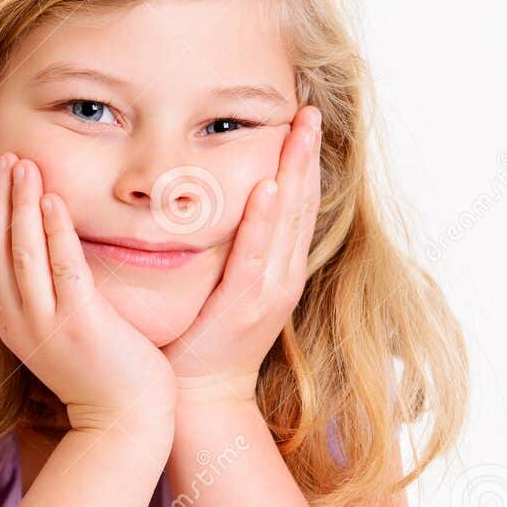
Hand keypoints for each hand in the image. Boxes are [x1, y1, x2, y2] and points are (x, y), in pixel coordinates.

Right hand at [0, 152, 176, 432]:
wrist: (124, 420)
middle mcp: (19, 322)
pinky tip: (53, 200)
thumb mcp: (59, 334)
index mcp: (11, 323)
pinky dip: (54, 230)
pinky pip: (61, 267)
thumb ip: (47, 299)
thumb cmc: (101, 374)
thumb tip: (47, 258)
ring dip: (18, 204)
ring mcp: (46, 323)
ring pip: (20, 252)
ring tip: (25, 165)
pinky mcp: (80, 323)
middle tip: (6, 158)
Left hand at [161, 105, 322, 405]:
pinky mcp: (242, 307)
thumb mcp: (221, 286)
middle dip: (305, 155)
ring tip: (299, 130)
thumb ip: (227, 249)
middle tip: (309, 109)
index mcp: (277, 270)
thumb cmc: (199, 341)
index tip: (302, 119)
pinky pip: (255, 255)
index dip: (301, 162)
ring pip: (287, 221)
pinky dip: (264, 221)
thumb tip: (216, 205)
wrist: (197, 398)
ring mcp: (266, 292)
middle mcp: (280, 277)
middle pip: (301, 204)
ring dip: (294, 173)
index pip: (295, 205)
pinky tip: (267, 187)